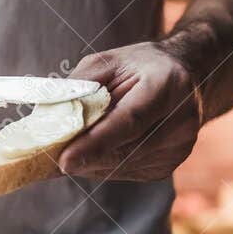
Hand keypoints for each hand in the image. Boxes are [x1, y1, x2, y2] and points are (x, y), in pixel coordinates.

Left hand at [59, 43, 203, 180]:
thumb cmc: (140, 66)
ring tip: (72, 146)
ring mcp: (178, 147)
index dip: (95, 143)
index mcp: (167, 84)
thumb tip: (50, 122)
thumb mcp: (108, 62)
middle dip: (82, 156)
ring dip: (90, 161)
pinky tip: (98, 147)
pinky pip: (124, 171)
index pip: (128, 121)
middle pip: (123, 150)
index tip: (64, 161)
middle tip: (47, 160)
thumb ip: (81, 87)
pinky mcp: (169, 165)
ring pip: (120, 166)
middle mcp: (181, 120)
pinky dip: (103, 163)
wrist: (185, 77)